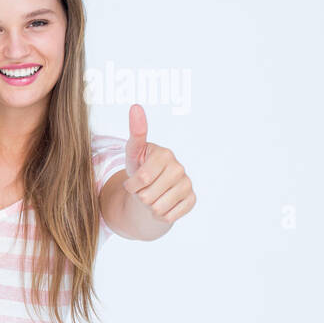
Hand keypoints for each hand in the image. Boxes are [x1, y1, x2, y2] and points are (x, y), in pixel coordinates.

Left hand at [122, 103, 195, 223]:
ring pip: (157, 208)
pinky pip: (168, 216)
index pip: (142, 179)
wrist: (150, 191)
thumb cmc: (139, 169)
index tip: (132, 182)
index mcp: (165, 154)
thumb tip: (136, 106)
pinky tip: (161, 204)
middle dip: (139, 197)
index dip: (131, 186)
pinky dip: (160, 215)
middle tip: (142, 190)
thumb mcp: (132, 153)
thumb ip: (135, 133)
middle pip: (148, 196)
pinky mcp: (192, 200)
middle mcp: (179, 167)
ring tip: (151, 197)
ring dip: (148, 207)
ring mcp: (187, 184)